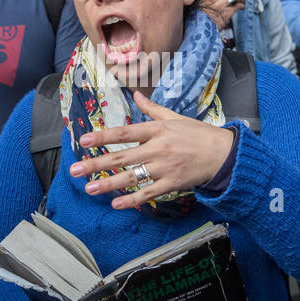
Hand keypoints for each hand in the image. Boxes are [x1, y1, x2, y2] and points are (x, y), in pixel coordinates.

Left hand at [69, 93, 236, 209]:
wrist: (224, 154)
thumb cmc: (198, 135)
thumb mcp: (175, 117)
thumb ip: (153, 109)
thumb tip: (136, 96)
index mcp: (157, 130)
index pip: (125, 132)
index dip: (103, 137)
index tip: (84, 140)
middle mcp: (158, 149)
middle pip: (122, 157)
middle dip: (96, 164)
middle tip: (75, 170)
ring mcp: (164, 168)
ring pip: (131, 177)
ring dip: (108, 184)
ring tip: (89, 188)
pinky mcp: (171, 184)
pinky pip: (148, 193)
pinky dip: (131, 200)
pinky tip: (115, 204)